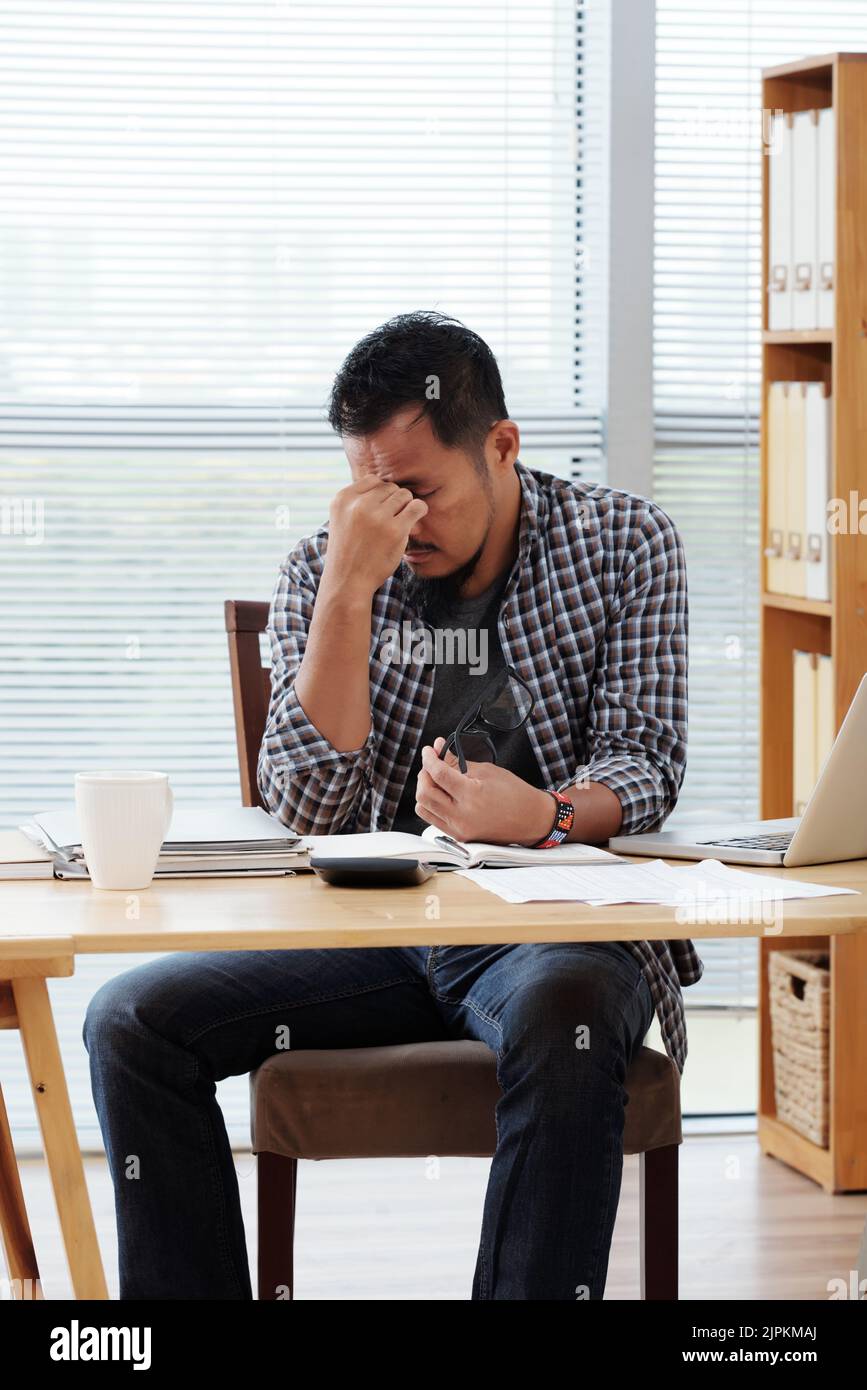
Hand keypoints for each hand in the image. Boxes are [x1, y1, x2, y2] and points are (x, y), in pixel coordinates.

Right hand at [324, 475, 428, 595]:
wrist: (347, 581)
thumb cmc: (349, 551)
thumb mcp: (343, 519)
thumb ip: (360, 501)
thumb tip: (392, 486)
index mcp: (343, 499)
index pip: (372, 480)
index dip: (380, 494)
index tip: (381, 510)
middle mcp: (359, 504)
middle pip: (389, 487)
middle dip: (394, 501)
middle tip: (391, 520)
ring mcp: (377, 516)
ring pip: (404, 495)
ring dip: (406, 507)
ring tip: (400, 523)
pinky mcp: (395, 530)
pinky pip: (416, 507)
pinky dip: (420, 510)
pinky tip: (416, 520)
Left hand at [414, 737, 555, 844]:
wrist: (532, 819)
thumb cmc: (515, 794)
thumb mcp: (487, 770)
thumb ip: (458, 762)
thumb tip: (440, 751)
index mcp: (471, 795)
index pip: (437, 773)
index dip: (429, 758)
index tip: (428, 751)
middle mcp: (462, 816)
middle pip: (424, 792)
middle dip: (424, 774)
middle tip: (432, 764)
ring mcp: (459, 829)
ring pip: (423, 808)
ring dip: (425, 791)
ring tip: (437, 781)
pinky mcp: (459, 837)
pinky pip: (433, 820)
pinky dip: (432, 805)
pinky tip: (443, 795)